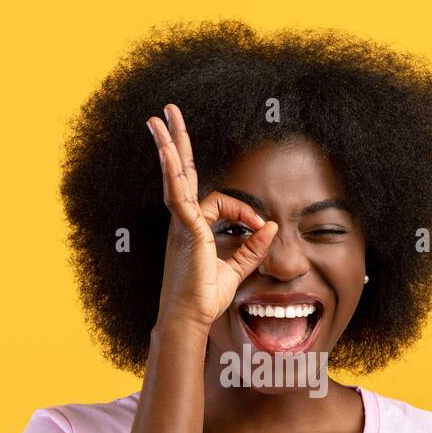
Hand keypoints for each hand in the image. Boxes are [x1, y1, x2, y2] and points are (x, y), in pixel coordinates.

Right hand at [147, 104, 278, 331]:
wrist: (189, 319)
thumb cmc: (205, 299)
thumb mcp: (237, 270)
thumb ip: (253, 248)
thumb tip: (272, 227)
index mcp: (193, 229)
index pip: (219, 202)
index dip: (244, 211)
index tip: (259, 228)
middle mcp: (183, 222)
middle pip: (180, 173)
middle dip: (176, 142)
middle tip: (167, 113)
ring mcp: (180, 224)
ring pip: (175, 176)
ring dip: (168, 145)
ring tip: (159, 117)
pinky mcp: (184, 229)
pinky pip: (178, 193)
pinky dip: (172, 170)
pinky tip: (167, 149)